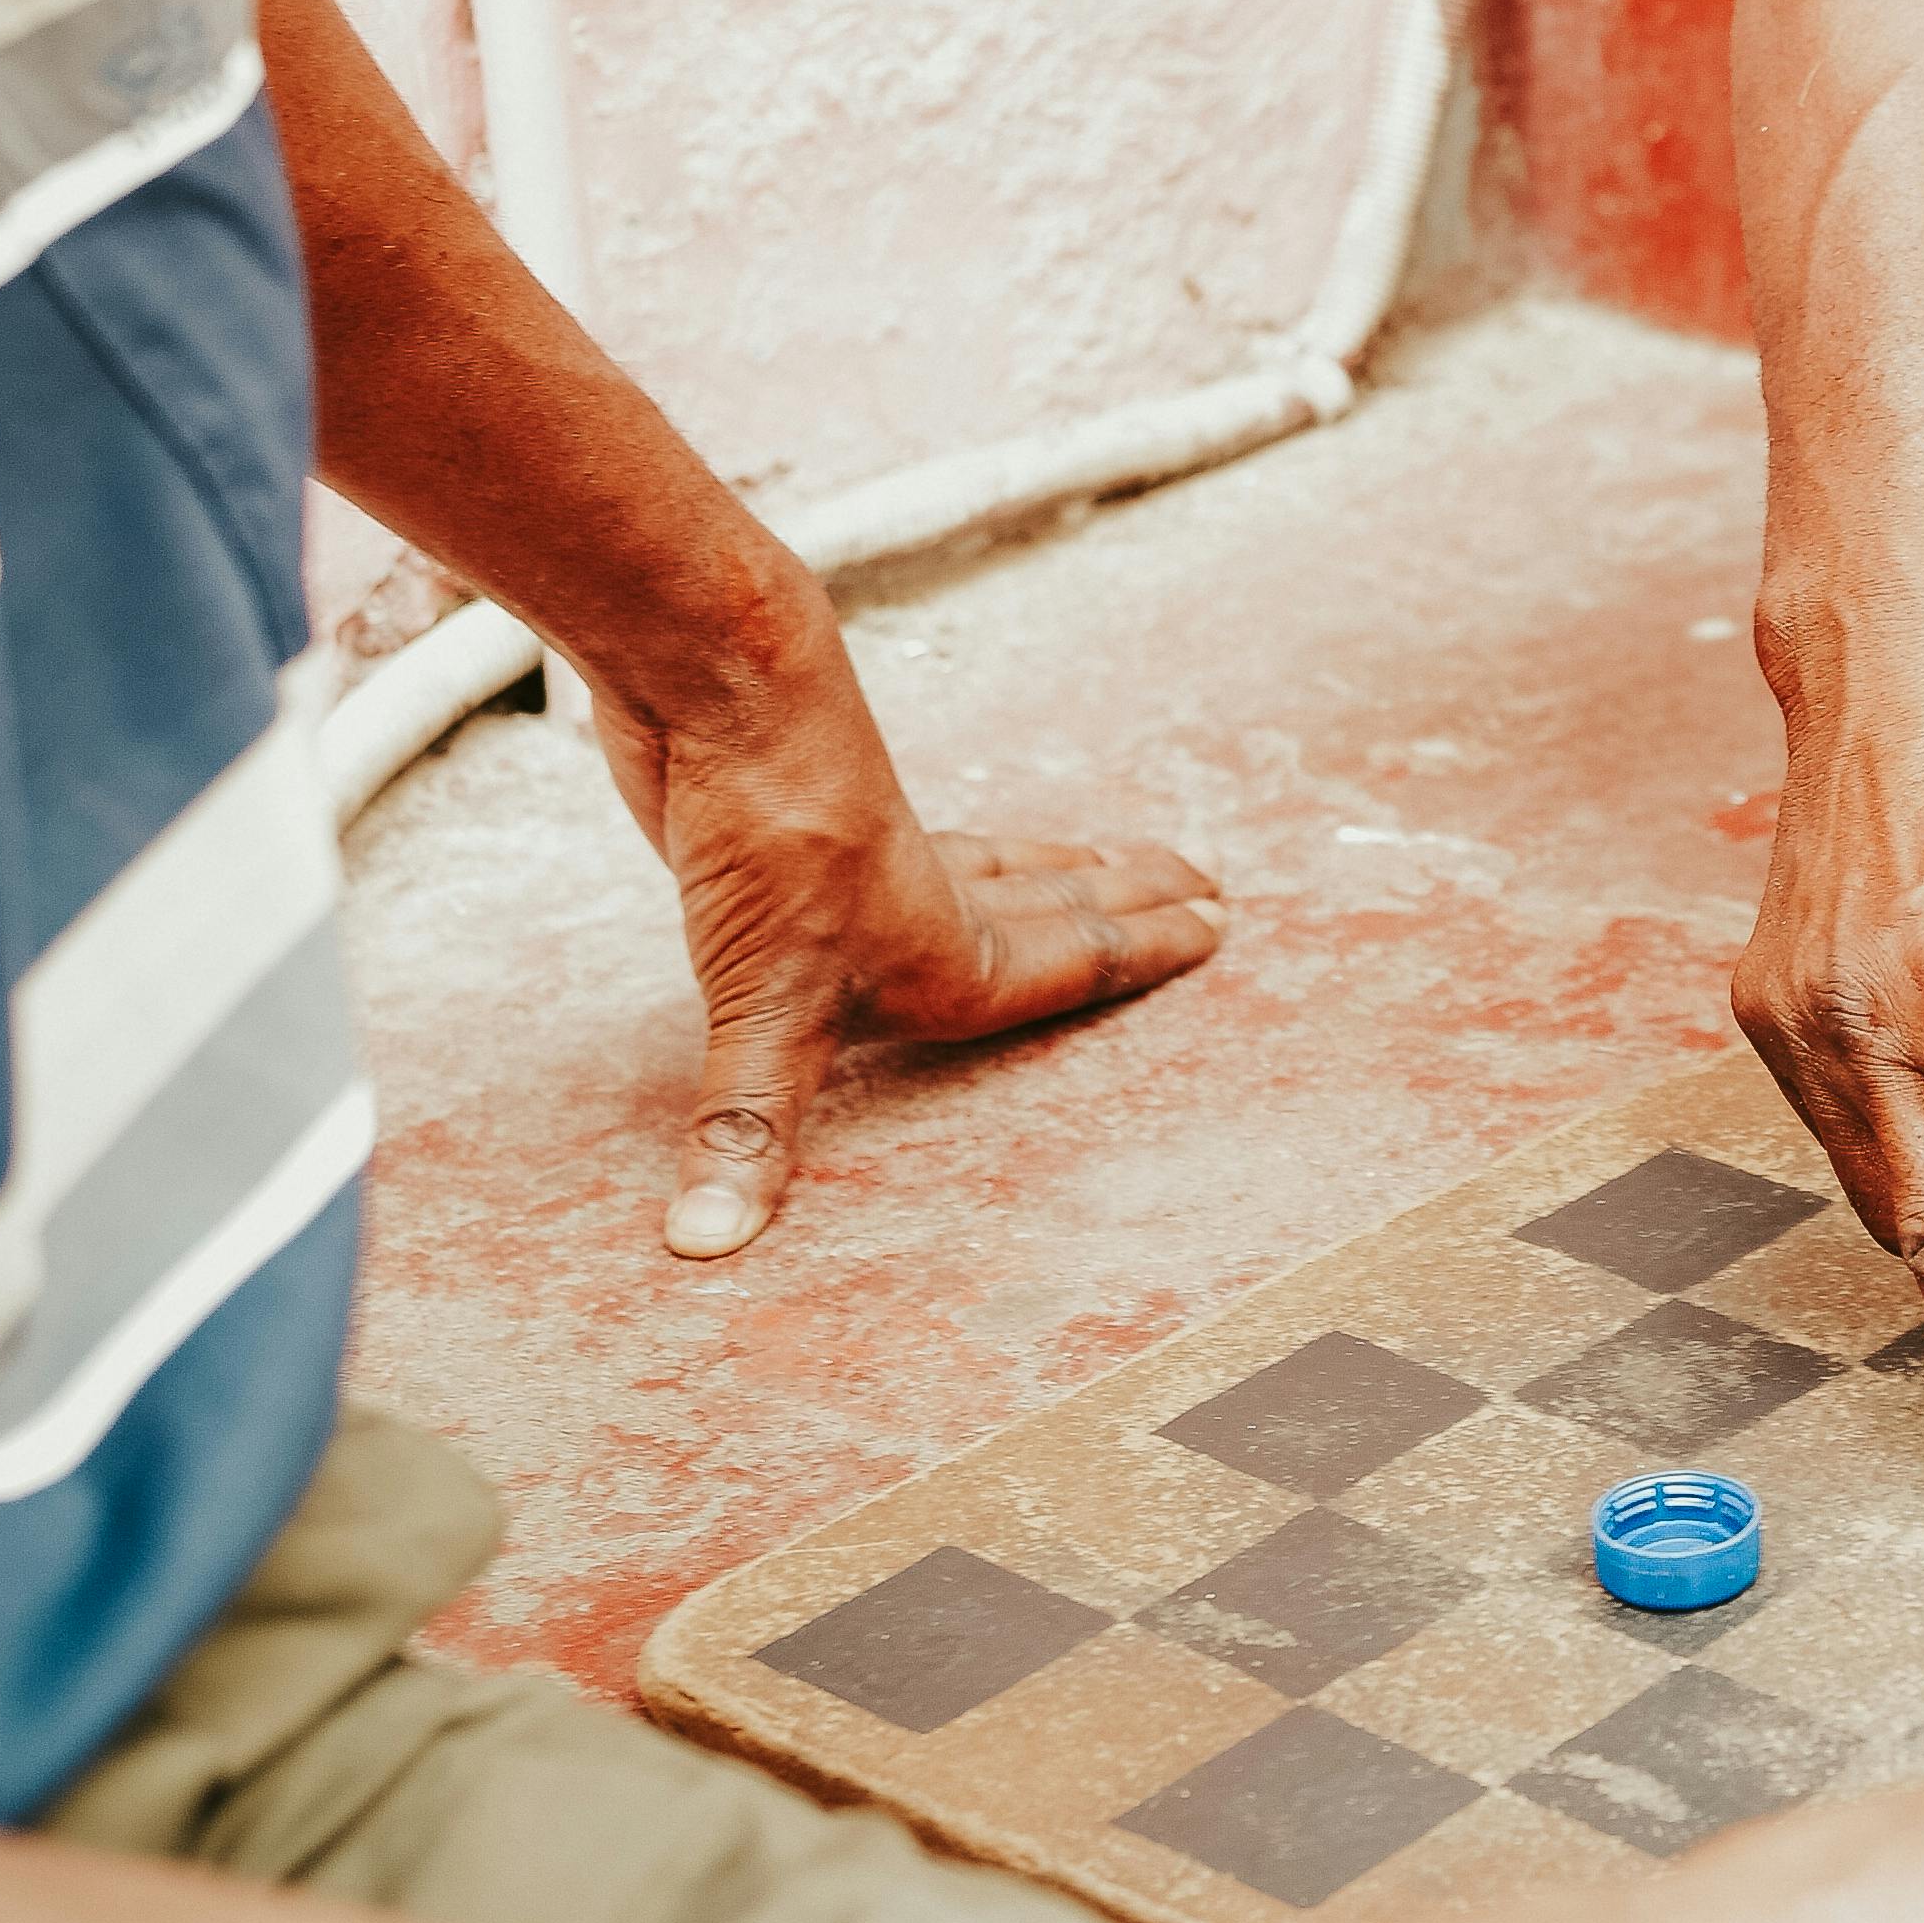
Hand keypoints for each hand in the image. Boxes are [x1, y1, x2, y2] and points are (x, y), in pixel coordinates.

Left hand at [584, 595, 1220, 1255]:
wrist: (716, 677)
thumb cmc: (766, 830)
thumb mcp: (759, 996)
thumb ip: (746, 1127)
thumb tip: (706, 1245)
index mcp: (946, 945)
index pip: (1070, 955)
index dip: (1144, 949)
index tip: (1217, 921)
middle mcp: (924, 893)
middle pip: (1050, 900)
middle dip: (1127, 903)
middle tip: (1204, 884)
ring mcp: (867, 846)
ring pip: (986, 861)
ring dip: (1050, 867)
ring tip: (1097, 860)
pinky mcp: (804, 817)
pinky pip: (906, 841)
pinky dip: (941, 847)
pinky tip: (912, 845)